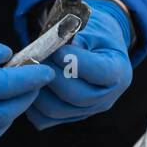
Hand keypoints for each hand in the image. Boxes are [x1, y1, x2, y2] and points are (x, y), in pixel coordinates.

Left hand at [26, 0, 132, 129]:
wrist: (95, 47)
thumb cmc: (93, 33)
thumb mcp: (91, 27)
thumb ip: (76, 37)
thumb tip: (54, 47)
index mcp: (118, 73)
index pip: (100, 73)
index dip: (76, 62)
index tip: (57, 50)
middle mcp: (106, 98)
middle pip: (77, 96)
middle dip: (53, 76)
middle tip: (38, 59)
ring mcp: (87, 111)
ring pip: (57, 110)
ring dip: (38, 90)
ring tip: (31, 71)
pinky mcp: (69, 117)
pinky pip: (45, 119)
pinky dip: (32, 105)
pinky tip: (28, 85)